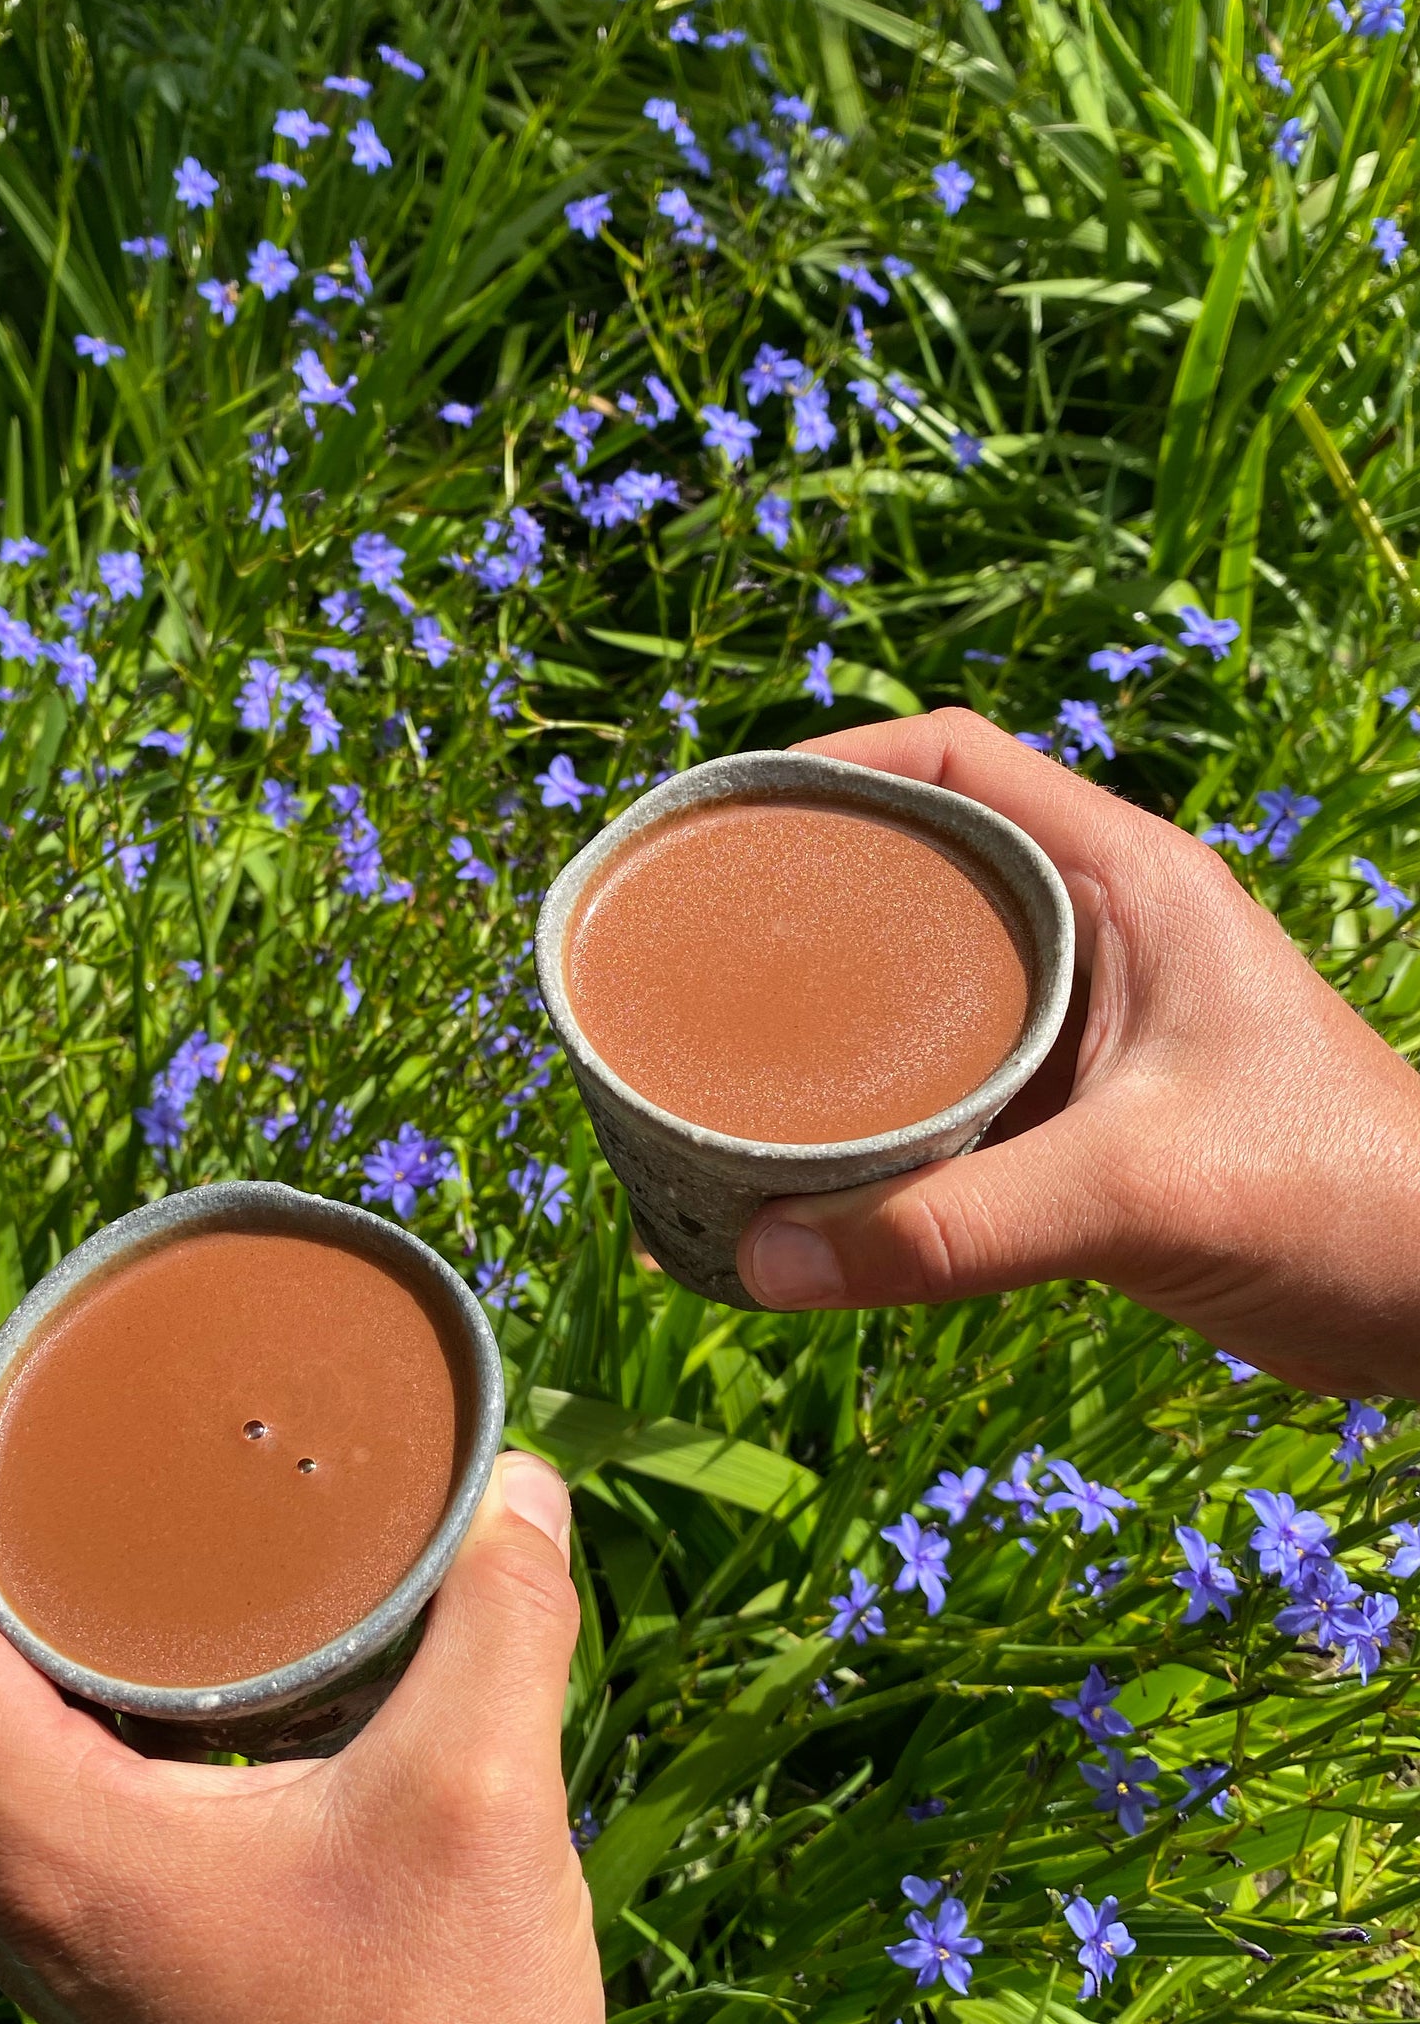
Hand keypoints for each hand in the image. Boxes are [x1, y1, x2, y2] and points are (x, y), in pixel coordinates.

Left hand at [0, 1368, 694, 2023]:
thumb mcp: (486, 1801)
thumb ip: (503, 1618)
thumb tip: (522, 1482)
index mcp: (48, 1830)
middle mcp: (22, 1877)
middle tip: (74, 1398)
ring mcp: (69, 1923)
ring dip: (34, 1593)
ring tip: (133, 1487)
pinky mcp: (127, 1946)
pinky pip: (59, 1768)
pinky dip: (97, 1672)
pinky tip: (212, 1637)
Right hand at [737, 709, 1419, 1397]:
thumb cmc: (1342, 1199)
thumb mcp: (1135, 1191)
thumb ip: (949, 1228)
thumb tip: (757, 1263)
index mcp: (1125, 880)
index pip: (955, 760)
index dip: (830, 768)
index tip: (719, 822)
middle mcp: (1098, 934)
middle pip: (917, 872)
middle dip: (800, 899)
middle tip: (681, 945)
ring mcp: (1088, 1029)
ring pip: (923, 994)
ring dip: (827, 1024)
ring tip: (710, 1054)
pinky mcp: (1081, 1121)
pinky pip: (943, 1096)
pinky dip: (867, 1124)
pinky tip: (793, 1169)